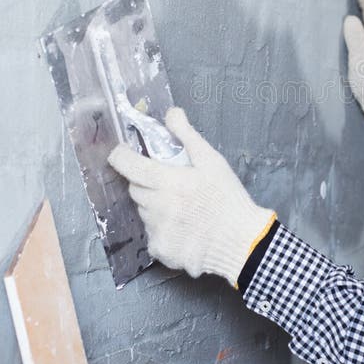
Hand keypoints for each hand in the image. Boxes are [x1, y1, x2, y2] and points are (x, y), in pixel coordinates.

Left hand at [108, 108, 275, 285]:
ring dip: (154, 206)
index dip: (121, 156)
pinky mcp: (161, 250)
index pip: (128, 165)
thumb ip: (187, 135)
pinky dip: (162, 230)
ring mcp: (157, 231)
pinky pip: (152, 235)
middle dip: (146, 182)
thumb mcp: (212, 161)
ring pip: (143, 212)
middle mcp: (157, 207)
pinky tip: (184, 228)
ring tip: (182, 208)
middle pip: (135, 189)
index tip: (123, 154)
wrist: (243, 242)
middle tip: (169, 183)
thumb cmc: (228, 198)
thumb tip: (171, 113)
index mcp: (167, 182)